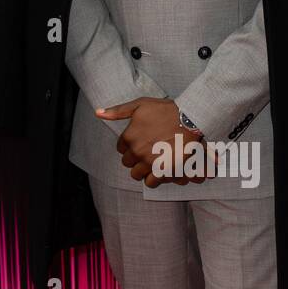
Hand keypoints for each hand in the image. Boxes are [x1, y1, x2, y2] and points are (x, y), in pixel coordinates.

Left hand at [95, 98, 211, 186]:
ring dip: (143, 170)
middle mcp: (137, 152)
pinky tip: (158, 170)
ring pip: (137, 175)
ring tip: (153, 162)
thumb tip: (98, 113)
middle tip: (148, 151)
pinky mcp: (163, 171)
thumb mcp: (140, 105)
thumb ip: (118, 111)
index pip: (121, 149)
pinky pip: (150, 183)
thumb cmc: (165, 110)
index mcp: (129, 137)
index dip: (130, 146)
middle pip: (128, 163)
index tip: (140, 142)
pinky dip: (153, 179)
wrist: (189, 118)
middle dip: (136, 158)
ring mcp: (150, 162)